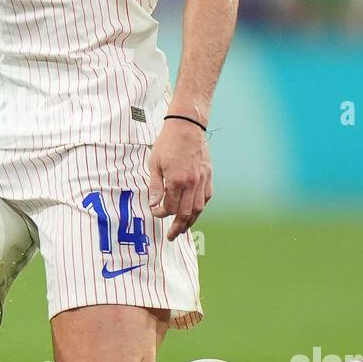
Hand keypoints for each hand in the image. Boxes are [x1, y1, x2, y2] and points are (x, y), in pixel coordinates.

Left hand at [148, 117, 212, 239]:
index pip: (170, 207)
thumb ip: (155, 186)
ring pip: (199, 208)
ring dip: (191, 221)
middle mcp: (191, 183)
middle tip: (171, 236)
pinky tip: (194, 211)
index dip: (161, 213)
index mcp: (176, 180)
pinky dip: (200, 207)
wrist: (187, 126)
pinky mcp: (208, 175)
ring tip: (183, 228)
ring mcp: (202, 180)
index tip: (155, 212)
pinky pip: (206, 197)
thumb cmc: (167, 143)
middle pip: (186, 213)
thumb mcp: (154, 164)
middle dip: (178, 227)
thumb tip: (153, 204)